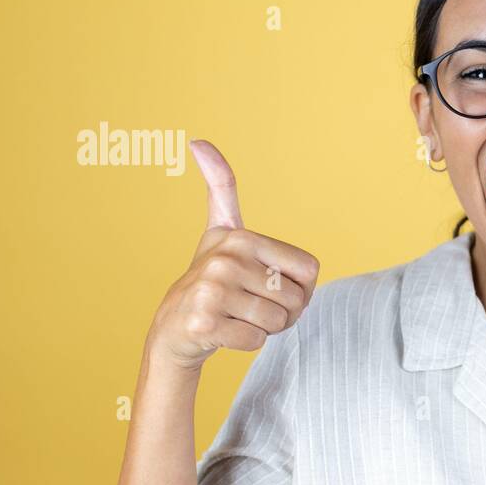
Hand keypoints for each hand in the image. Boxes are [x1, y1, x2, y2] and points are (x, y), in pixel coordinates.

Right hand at [147, 139, 319, 370]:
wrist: (175, 326)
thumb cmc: (213, 278)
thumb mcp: (221, 229)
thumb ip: (220, 186)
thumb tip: (198, 141)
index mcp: (241, 237)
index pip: (310, 271)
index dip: (301, 288)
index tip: (271, 285)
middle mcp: (225, 259)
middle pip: (296, 299)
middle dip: (284, 313)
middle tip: (252, 308)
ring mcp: (212, 291)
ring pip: (277, 322)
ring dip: (266, 329)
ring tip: (237, 318)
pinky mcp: (205, 322)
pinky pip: (256, 340)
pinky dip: (246, 342)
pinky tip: (224, 332)